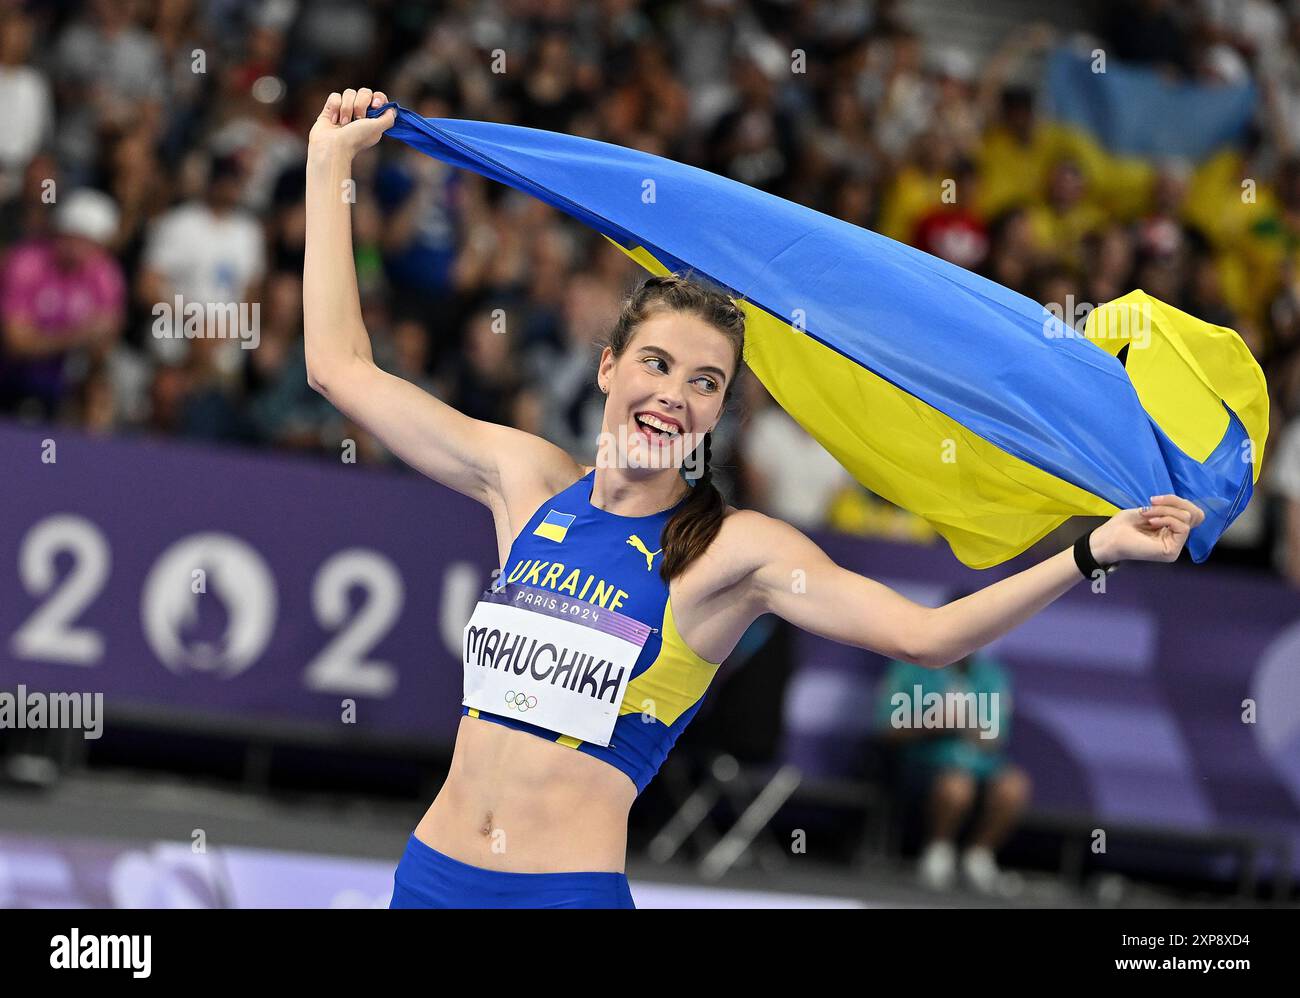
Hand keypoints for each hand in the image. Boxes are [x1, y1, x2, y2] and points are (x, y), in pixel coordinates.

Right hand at [308, 87, 395, 157]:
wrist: (333, 145)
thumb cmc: (355, 139)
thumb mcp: (377, 128)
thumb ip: (388, 118)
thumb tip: (392, 109)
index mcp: (373, 118)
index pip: (378, 97)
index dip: (378, 98)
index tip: (375, 106)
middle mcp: (360, 113)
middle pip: (364, 92)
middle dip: (360, 105)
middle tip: (357, 119)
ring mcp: (345, 110)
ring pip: (349, 93)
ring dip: (346, 108)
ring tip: (344, 123)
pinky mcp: (331, 109)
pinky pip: (335, 96)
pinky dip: (335, 108)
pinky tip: (334, 120)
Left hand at [1090, 494, 1205, 564]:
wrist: (1108, 538)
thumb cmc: (1123, 525)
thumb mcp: (1150, 510)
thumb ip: (1171, 510)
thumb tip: (1189, 509)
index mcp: (1171, 529)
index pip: (1191, 513)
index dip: (1179, 502)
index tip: (1156, 499)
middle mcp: (1176, 539)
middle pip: (1192, 514)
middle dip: (1171, 503)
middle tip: (1150, 503)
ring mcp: (1175, 546)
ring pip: (1186, 518)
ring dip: (1164, 510)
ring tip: (1146, 513)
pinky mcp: (1172, 551)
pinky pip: (1182, 527)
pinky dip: (1167, 519)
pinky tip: (1151, 521)